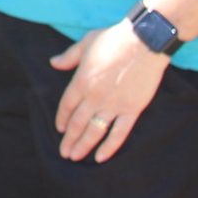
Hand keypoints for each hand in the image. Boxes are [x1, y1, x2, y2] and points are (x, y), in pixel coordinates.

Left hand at [51, 21, 169, 161]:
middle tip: (64, 152)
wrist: (144, 41)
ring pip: (95, 131)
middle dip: (69, 139)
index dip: (62, 119)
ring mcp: (114, 105)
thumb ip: (69, 56)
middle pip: (78, 123)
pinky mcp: (132, 110)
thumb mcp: (86, 43)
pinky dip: (109, 147)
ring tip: (75, 157)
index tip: (60, 129)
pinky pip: (119, 133)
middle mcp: (95, 96)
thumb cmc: (114, 39)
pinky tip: (100, 158)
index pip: (67, 106)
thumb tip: (53, 63)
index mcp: (82, 81)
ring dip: (83, 146)